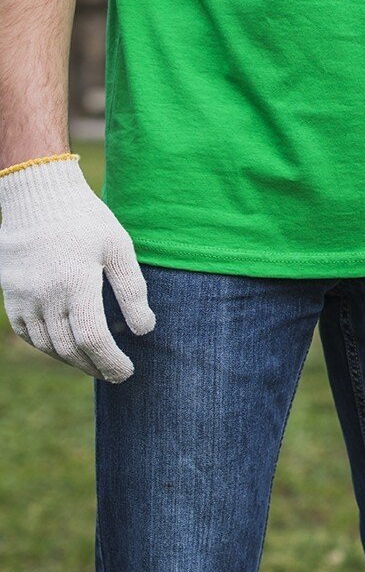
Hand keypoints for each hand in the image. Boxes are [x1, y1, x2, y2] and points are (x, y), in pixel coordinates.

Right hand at [0, 156, 155, 381]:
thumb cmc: (86, 220)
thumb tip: (144, 330)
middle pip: (70, 348)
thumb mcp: (119, 248)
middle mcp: (45, 293)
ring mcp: (23, 295)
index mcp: (76, 281)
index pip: (92, 338)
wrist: (37, 196)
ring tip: (97, 366)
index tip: (127, 371)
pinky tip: (68, 350)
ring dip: (74, 362)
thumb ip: (133, 290)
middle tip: (117, 375)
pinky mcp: (11, 294)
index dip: (111, 361)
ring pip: (48, 345)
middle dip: (96, 367)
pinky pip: (27, 333)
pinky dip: (48, 348)